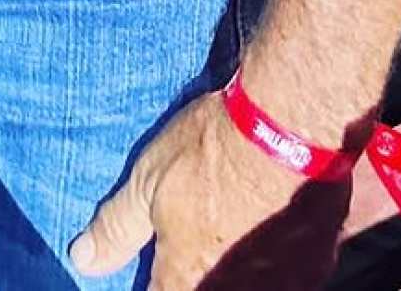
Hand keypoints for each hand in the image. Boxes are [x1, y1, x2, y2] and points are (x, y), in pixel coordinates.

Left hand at [71, 91, 351, 289]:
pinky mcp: (317, 267)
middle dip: (195, 272)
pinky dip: (272, 262)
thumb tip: (83, 258)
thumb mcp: (147, 182)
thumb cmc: (213, 151)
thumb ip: (116, 229)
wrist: (291, 126)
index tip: (154, 268)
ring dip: (236, 267)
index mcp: (188, 281)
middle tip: (195, 236)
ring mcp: (282, 286)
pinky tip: (266, 226)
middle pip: (205, 290)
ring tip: (230, 228)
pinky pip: (287, 279)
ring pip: (248, 287)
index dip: (153, 282)